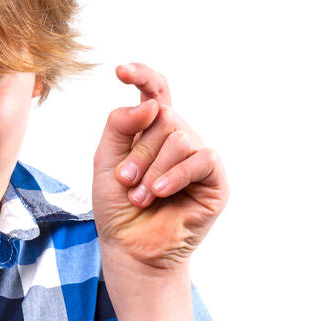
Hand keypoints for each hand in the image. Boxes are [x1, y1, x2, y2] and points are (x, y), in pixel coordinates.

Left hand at [92, 63, 228, 273]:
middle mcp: (179, 139)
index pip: (155, 92)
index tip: (121, 71)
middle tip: (125, 181)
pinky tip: (159, 192)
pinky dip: (176, 174)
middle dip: (139, 150)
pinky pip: (201, 158)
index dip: (143, 76)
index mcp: (152, 131)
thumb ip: (119, 126)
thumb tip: (149, 105)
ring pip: (180, 138)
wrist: (132, 249)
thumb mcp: (105, 162)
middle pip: (163, 117)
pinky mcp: (215, 180)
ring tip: (140, 196)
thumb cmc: (119, 207)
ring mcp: (198, 158)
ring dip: (152, 169)